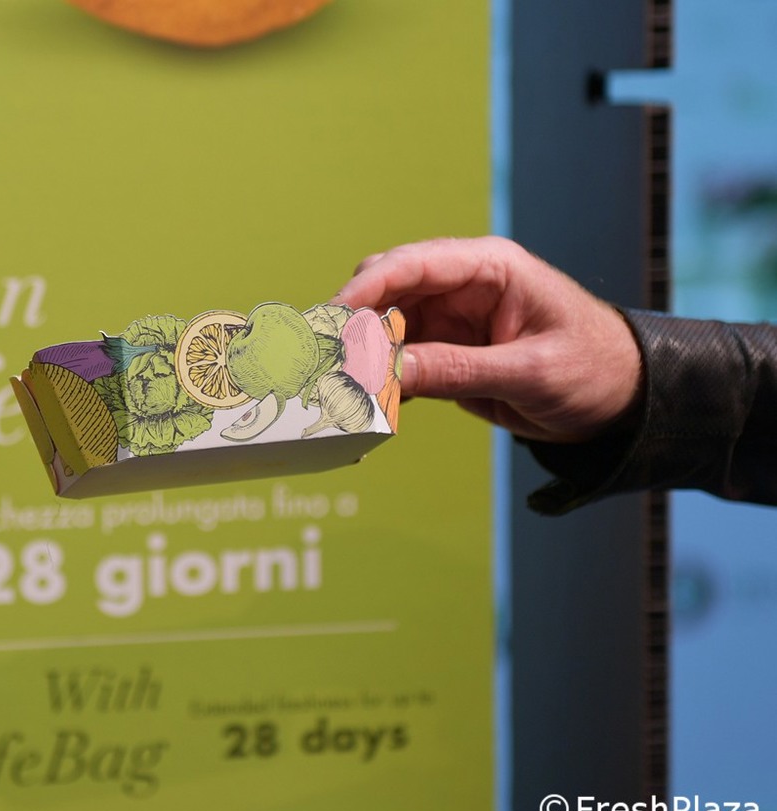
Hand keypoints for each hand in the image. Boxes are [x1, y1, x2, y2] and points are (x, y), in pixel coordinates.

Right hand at [332, 236, 641, 442]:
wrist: (623, 402)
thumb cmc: (595, 370)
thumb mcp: (529, 372)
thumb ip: (457, 370)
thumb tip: (389, 371)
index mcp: (491, 269)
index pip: (414, 264)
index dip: (368, 287)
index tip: (334, 316)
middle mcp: (463, 287)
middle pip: (387, 289)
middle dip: (355, 321)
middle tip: (332, 360)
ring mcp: (451, 320)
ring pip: (385, 327)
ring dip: (363, 355)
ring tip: (345, 387)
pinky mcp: (446, 353)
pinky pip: (398, 359)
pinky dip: (379, 378)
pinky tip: (369, 400)